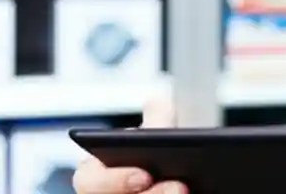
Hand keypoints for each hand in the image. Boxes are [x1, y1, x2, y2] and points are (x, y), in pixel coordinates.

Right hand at [73, 98, 187, 193]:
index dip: (116, 180)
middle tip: (181, 188)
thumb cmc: (155, 162)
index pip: (90, 182)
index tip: (145, 174)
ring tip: (194, 192)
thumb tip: (158, 101)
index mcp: (94, 177)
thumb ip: (157, 121)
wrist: (173, 179)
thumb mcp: (155, 140)